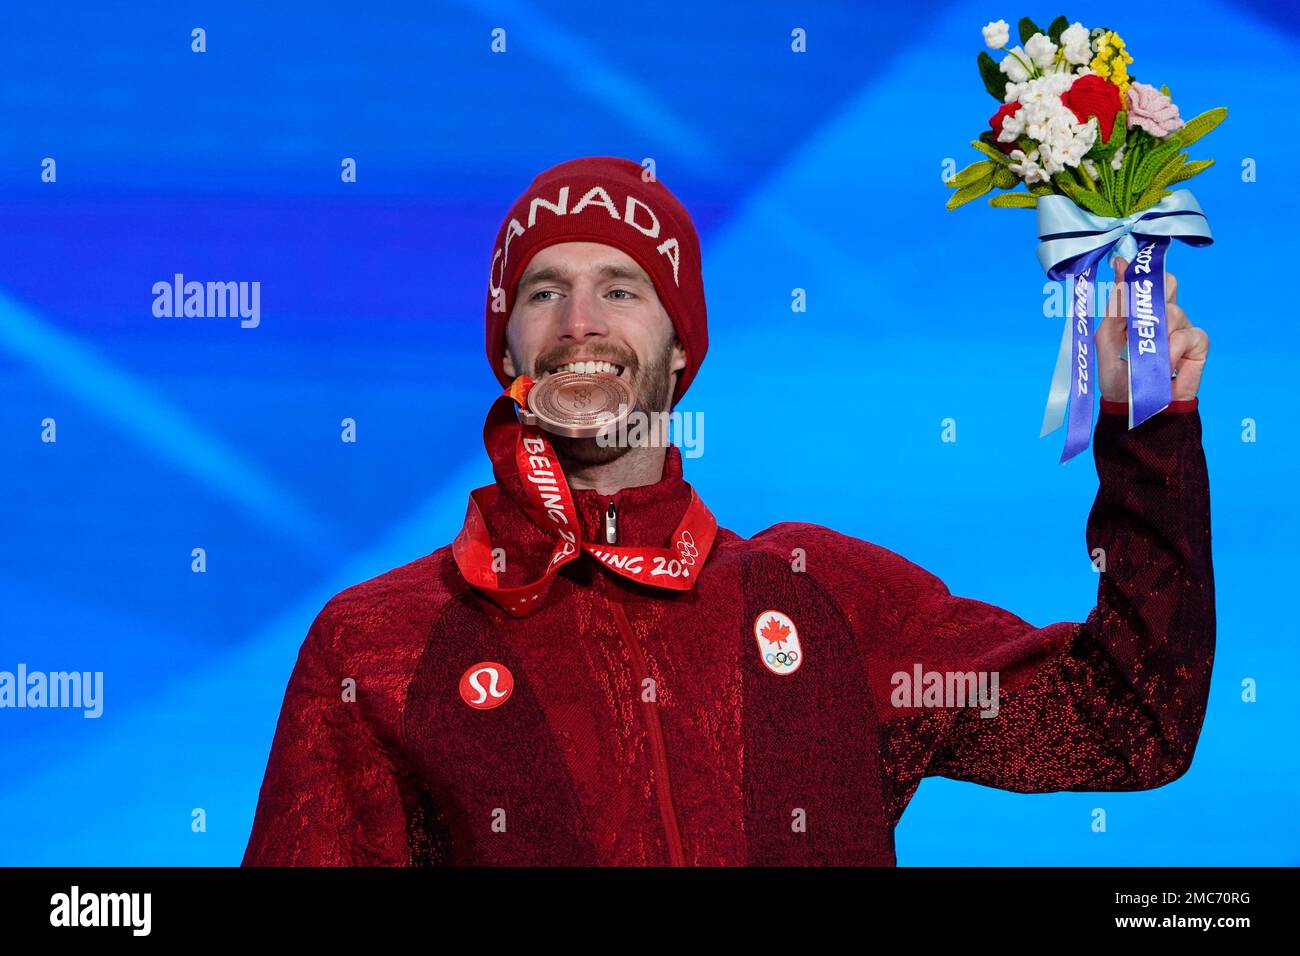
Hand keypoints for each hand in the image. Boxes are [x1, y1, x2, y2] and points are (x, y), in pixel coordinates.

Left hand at [1097, 257, 1209, 403]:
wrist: (1131, 405)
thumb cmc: (1117, 372)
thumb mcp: (1106, 337)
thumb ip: (1116, 303)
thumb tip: (1120, 264)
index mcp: (1139, 308)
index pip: (1146, 277)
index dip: (1140, 271)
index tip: (1126, 269)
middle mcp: (1162, 312)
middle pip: (1168, 282)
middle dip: (1152, 297)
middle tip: (1137, 321)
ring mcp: (1181, 326)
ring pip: (1174, 312)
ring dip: (1156, 336)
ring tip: (1145, 357)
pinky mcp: (1197, 344)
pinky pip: (1189, 335)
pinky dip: (1173, 350)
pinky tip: (1166, 364)